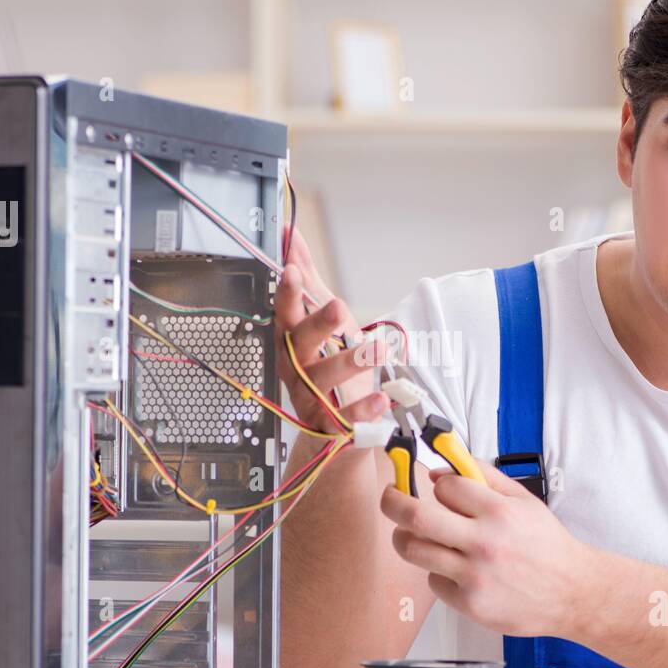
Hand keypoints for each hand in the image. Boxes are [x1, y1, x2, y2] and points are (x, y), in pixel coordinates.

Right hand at [274, 229, 387, 431]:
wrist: (334, 428)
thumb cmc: (327, 367)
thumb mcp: (322, 321)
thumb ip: (309, 281)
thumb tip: (293, 239)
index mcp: (291, 342)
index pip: (285, 314)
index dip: (286, 294)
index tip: (292, 270)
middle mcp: (295, 369)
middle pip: (300, 346)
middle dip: (317, 324)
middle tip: (338, 306)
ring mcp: (310, 399)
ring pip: (323, 380)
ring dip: (350, 362)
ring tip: (378, 350)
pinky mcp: (330, 426)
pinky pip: (344, 419)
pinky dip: (363, 410)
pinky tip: (383, 398)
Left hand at [379, 460, 598, 637]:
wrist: (572, 593)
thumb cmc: (547, 546)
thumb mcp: (523, 500)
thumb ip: (483, 477)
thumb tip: (439, 472)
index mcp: (499, 512)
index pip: (444, 487)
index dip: (437, 485)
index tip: (436, 488)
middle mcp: (484, 543)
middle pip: (415, 517)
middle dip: (392, 501)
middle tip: (390, 497)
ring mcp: (474, 576)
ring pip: (414, 550)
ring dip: (404, 538)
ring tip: (410, 533)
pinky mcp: (470, 603)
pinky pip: (433, 580)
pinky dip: (437, 572)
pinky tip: (456, 569)